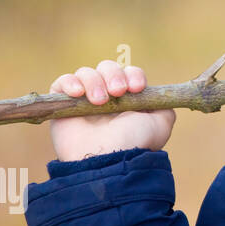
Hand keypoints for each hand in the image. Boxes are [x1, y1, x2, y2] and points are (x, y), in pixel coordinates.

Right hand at [48, 60, 175, 161]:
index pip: (128, 72)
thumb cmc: (136, 141)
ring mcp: (83, 102)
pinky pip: (61, 83)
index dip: (133, 74)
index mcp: (128, 99)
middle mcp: (106, 98)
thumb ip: (163, 105)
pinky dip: (69, 82)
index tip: (136, 87)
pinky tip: (78, 93)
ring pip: (85, 73)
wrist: (110, 159)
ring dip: (94, 81)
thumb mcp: (161, 122)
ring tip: (100, 102)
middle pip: (107, 67)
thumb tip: (159, 97)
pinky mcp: (63, 107)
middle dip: (114, 74)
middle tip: (118, 92)